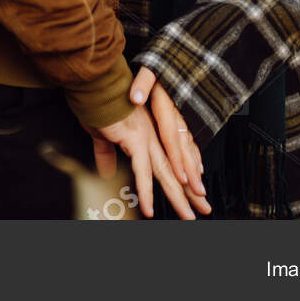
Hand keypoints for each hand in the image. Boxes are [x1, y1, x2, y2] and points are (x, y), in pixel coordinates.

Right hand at [88, 102, 209, 218]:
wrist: (95, 85)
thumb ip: (107, 154)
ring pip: (166, 174)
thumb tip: (106, 171)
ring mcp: (147, 138)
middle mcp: (154, 136)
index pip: (171, 161)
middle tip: (204, 209)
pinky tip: (149, 208)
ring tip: (188, 215)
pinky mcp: (134, 139)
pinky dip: (145, 192)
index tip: (195, 193)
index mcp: (150, 133)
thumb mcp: (103, 135)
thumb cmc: (99, 104)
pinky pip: (142, 171)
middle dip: (191, 193)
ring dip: (178, 197)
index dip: (184, 178)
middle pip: (176, 170)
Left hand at [131, 65, 204, 192]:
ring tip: (199, 190)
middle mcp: (180, 113)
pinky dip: (196, 155)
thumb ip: (144, 81)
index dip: (177, 159)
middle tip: (198, 195)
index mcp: (169, 104)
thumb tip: (134, 95)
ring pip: (192, 146)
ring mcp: (186, 114)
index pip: (172, 136)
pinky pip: (193, 138)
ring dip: (195, 169)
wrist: (187, 48)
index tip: (180, 178)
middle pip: (186, 148)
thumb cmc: (166, 57)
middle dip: (192, 174)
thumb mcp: (152, 65)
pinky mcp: (188, 113)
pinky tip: (198, 167)